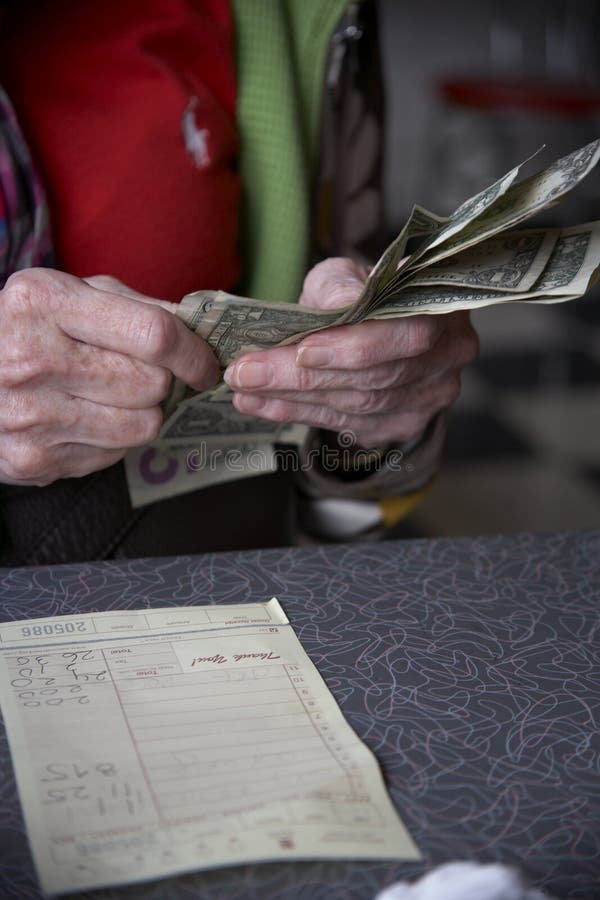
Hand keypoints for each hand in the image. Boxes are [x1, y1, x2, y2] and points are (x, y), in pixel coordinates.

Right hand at [0, 269, 218, 484]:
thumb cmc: (31, 331)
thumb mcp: (73, 296)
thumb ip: (138, 307)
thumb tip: (204, 328)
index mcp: (43, 302)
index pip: (152, 334)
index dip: (192, 353)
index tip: (204, 364)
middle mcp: (30, 358)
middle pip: (152, 383)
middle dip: (160, 381)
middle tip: (139, 374)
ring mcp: (29, 414)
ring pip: (142, 426)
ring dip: (140, 413)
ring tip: (108, 396)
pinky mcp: (32, 459)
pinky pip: (114, 455)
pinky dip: (111, 439)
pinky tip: (82, 419)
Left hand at [224, 257, 478, 447]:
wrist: (381, 322)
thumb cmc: (363, 291)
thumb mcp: (348, 273)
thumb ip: (341, 286)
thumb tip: (336, 305)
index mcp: (444, 306)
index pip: (404, 334)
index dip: (354, 347)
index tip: (299, 351)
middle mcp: (448, 357)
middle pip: (372, 378)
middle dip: (300, 378)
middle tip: (243, 373)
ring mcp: (430, 397)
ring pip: (356, 406)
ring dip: (292, 400)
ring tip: (243, 388)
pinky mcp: (404, 423)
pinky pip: (346, 424)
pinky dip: (298, 414)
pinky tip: (262, 404)